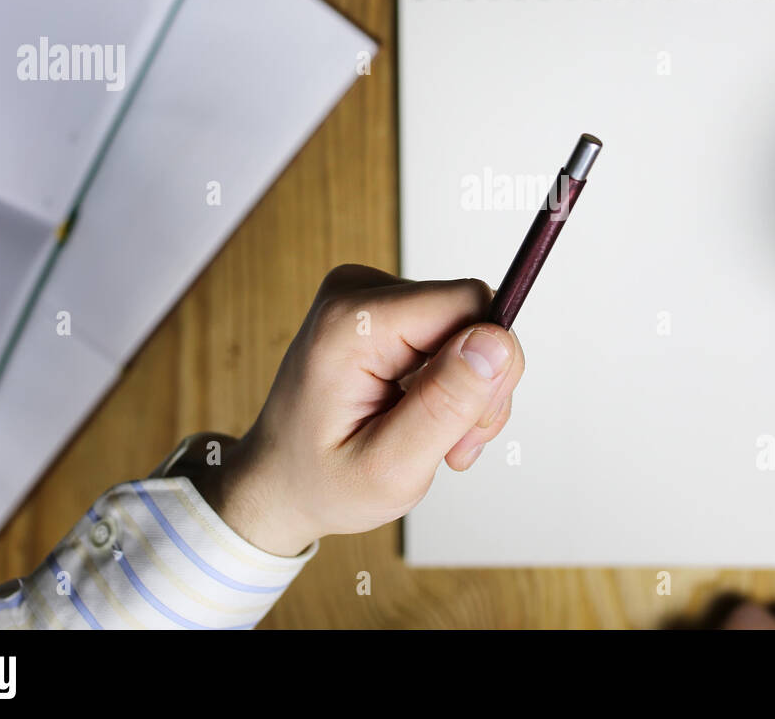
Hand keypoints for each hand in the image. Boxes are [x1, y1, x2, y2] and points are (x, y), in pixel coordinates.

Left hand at [194, 264, 524, 556]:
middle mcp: (356, 292)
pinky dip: (450, 381)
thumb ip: (448, 402)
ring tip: (437, 440)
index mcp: (351, 324)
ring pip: (467, 327)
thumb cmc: (321, 481)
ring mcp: (367, 295)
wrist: (277, 481)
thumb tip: (497, 342)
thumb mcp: (391, 467)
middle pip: (472, 314)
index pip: (468, 303)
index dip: (490, 364)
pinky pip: (448, 332)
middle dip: (479, 385)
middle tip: (454, 445)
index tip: (469, 426)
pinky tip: (425, 418)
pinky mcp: (380, 307)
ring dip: (467, 390)